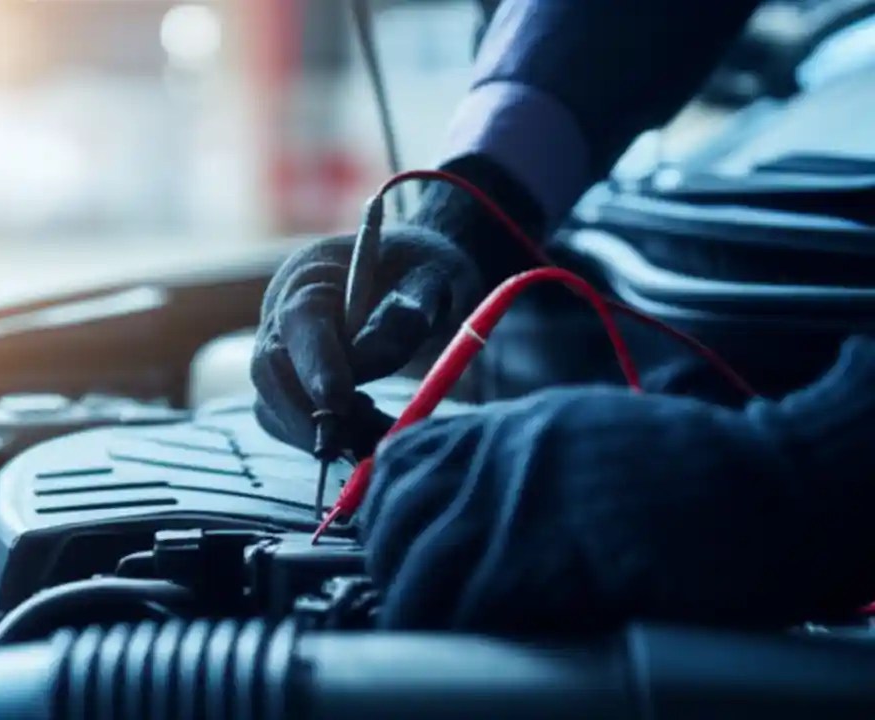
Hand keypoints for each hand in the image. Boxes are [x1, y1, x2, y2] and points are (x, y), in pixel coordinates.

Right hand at [251, 225, 479, 454]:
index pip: (300, 322)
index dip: (316, 365)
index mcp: (312, 276)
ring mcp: (278, 350)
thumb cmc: (421, 270)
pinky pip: (284, 421)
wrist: (411, 273)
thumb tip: (362, 367)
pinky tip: (363, 433)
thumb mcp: (428, 282)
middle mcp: (281, 313)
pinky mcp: (286, 381)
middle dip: (308, 414)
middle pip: (270, 370)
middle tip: (361, 442)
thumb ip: (399, 321)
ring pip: (270, 403)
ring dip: (316, 434)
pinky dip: (318, 438)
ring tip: (375, 440)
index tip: (340, 404)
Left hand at [356, 372, 874, 633]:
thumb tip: (470, 513)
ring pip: (420, 563)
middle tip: (404, 602)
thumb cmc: (688, 470)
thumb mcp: (584, 435)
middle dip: (389, 565)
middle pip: (396, 514)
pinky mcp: (547, 551)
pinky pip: (471, 599)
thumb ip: (521, 462)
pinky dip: (460, 627)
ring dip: (414, 607)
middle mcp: (500, 454)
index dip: (383, 508)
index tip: (390, 545)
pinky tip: (474, 641)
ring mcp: (519, 499)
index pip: (402, 457)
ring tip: (428, 632)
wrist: (763, 486)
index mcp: (510, 425)